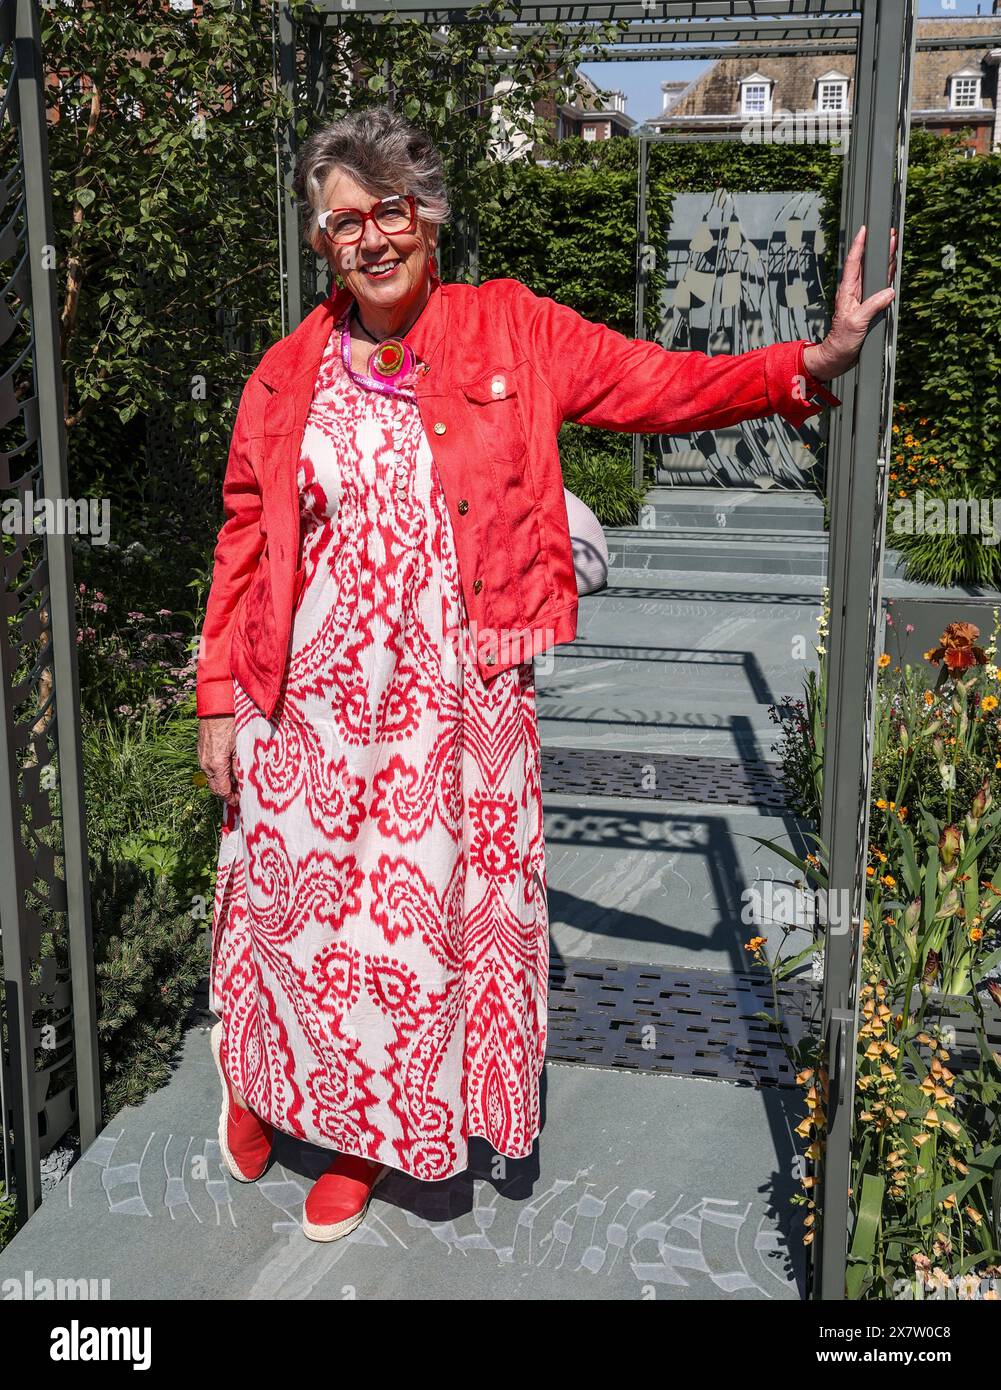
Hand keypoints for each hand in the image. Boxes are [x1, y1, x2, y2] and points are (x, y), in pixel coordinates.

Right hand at [198, 714, 239, 808]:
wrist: (216, 708)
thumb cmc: (231, 724)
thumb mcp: (240, 747)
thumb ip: (240, 767)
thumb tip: (243, 782)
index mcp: (217, 765)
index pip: (222, 790)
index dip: (231, 798)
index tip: (239, 802)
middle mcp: (206, 764)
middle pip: (215, 787)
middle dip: (226, 794)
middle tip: (239, 795)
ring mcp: (201, 758)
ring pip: (211, 778)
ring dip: (221, 784)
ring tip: (235, 784)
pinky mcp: (201, 752)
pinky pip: (208, 769)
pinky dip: (217, 774)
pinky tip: (228, 771)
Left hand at [802, 224, 896, 381]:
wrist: (838, 357)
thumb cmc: (841, 341)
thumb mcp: (856, 323)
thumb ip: (872, 306)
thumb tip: (889, 292)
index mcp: (847, 292)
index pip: (853, 263)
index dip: (859, 245)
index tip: (864, 229)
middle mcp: (854, 292)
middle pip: (866, 264)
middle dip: (876, 247)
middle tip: (888, 232)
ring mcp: (861, 298)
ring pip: (874, 274)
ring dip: (883, 259)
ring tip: (893, 243)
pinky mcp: (867, 306)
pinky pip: (879, 287)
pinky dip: (887, 276)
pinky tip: (893, 267)